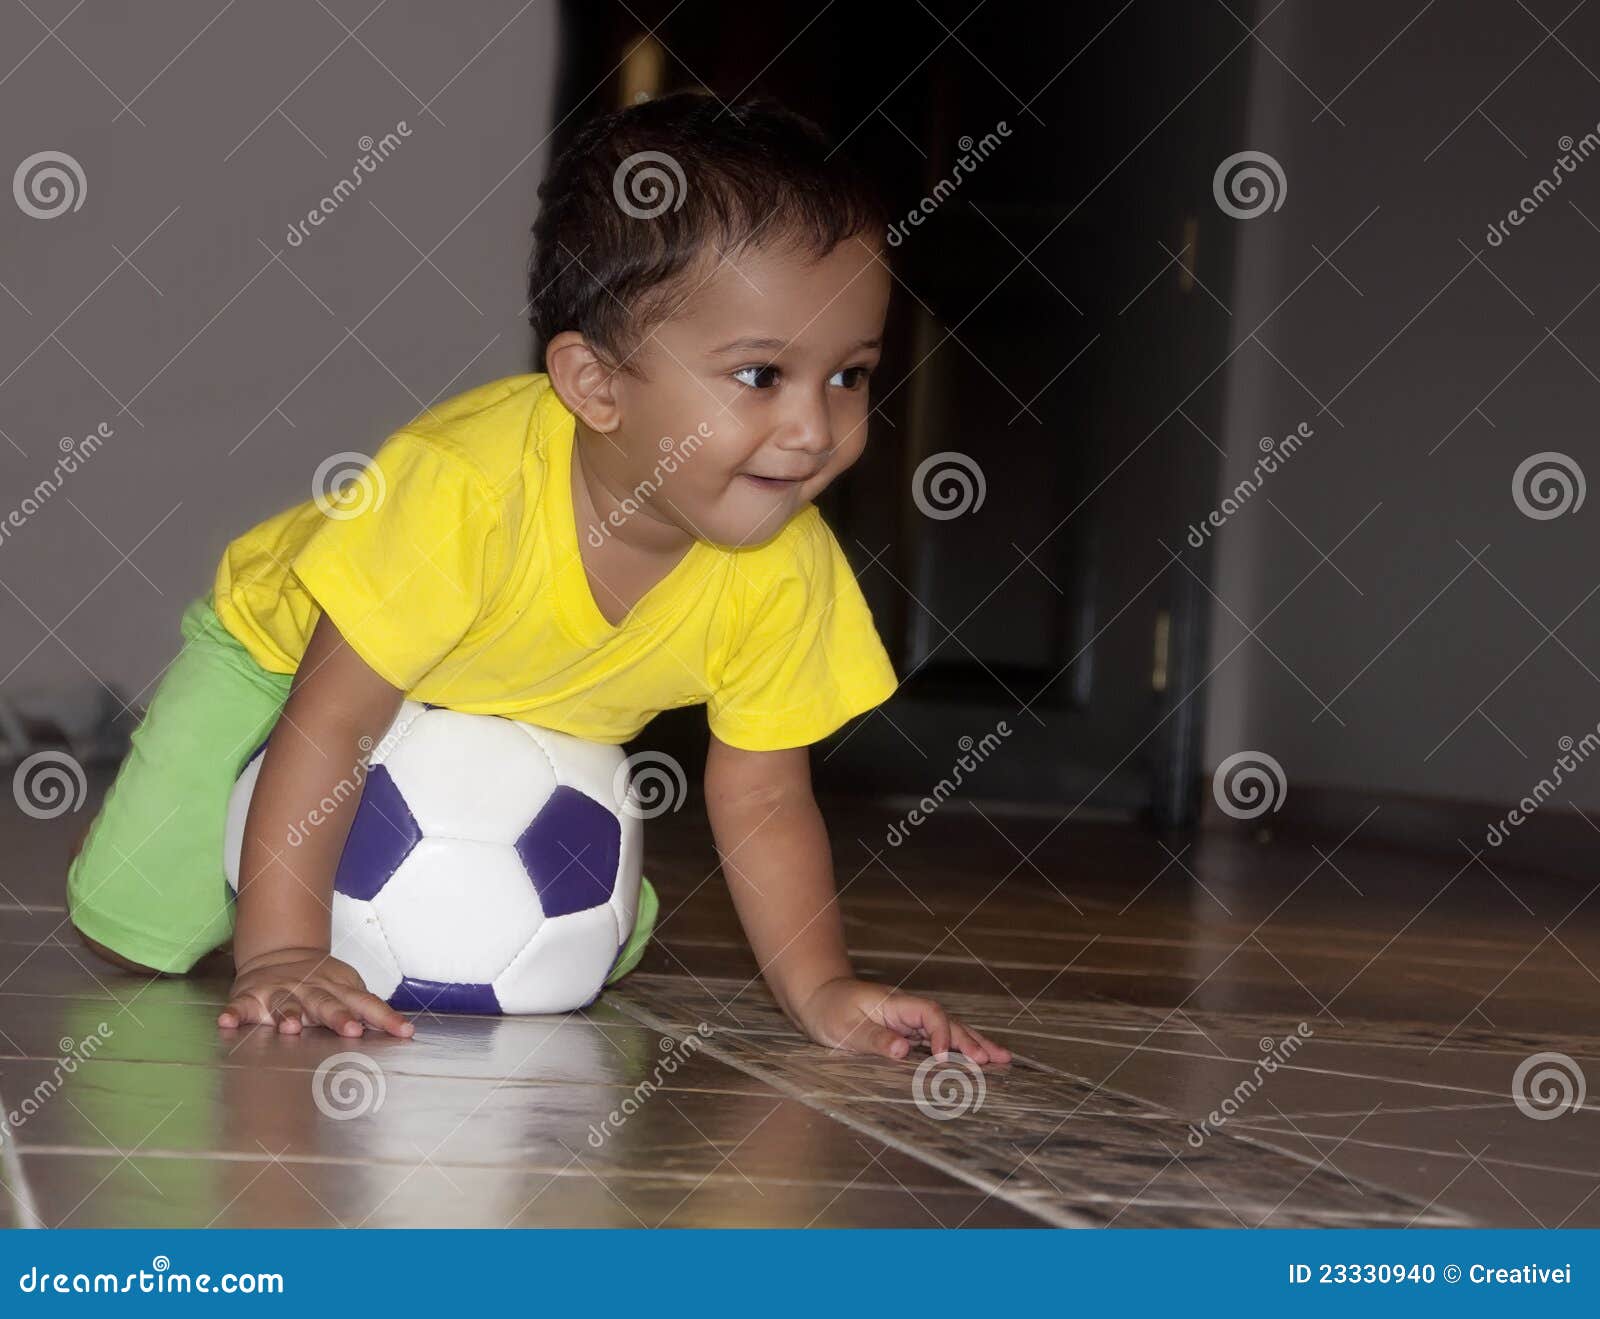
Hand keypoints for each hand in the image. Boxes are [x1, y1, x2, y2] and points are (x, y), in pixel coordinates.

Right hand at [217, 947, 413, 1038]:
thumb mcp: (348, 989)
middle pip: (327, 1004)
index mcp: (338, 989)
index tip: (403, 1032)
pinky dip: (232, 1014)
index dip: (385, 1017)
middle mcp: (311, 989)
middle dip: (339, 1017)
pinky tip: (226, 1023)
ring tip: (291, 1028)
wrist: (280, 954)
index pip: (367, 1004)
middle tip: (351, 1031)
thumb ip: (369, 1010)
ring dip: (288, 1014)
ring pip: (285, 1003)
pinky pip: (239, 1007)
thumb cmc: (321, 983)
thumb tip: (406, 1031)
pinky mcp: (250, 997)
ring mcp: (279, 992)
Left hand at [794, 977, 1010, 1064]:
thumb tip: (904, 1050)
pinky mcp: (907, 1031)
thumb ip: (875, 1039)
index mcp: (896, 1004)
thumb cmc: (829, 1011)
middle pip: (948, 1022)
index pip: (929, 1014)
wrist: (818, 998)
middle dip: (973, 1040)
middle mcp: (908, 1010)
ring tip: (1002, 1059)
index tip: (943, 1058)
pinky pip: (938, 1038)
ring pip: (949, 1029)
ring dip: (974, 1043)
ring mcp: (910, 1020)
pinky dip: (959, 1048)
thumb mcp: (845, 1028)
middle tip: (998, 1060)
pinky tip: (976, 1058)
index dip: (941, 1034)